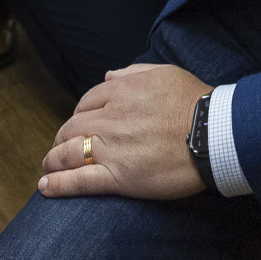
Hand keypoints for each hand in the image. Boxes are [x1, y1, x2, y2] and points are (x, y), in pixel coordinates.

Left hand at [40, 64, 210, 200]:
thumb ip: (134, 72)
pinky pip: (79, 180)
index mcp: (121, 92)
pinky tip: (45, 187)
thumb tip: (109, 75)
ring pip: (69, 153)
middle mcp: (110, 118)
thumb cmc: (196, 102)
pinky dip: (58, 184)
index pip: (87, 102)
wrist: (215, 132)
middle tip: (60, 146)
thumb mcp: (166, 74)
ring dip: (53, 159)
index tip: (79, 124)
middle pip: (72, 127)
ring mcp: (112, 148)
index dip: (79, 114)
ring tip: (48, 166)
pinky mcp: (118, 176)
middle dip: (62, 137)